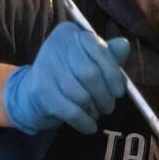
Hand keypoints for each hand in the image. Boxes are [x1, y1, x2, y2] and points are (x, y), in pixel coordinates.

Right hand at [2, 22, 129, 133]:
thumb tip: (124, 45)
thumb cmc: (68, 74)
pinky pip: (70, 111)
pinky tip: (89, 127)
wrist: (34, 94)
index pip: (98, 49)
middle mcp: (55, 45)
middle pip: (90, 74)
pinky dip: (84, 121)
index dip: (113, 74)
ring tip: (96, 114)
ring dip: (94, 109)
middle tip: (108, 107)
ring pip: (81, 95)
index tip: (119, 92)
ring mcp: (46, 68)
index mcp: (69, 33)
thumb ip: (108, 54)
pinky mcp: (41, 91)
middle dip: (104, 95)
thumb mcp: (89, 60)